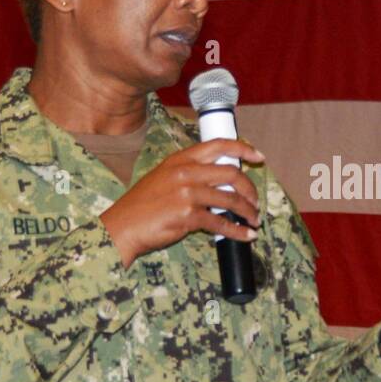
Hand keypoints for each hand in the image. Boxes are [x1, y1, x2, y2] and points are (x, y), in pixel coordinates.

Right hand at [100, 139, 265, 267]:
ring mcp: (187, 193)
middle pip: (231, 173)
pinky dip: (238, 231)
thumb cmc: (142, 206)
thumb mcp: (163, 178)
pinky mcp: (188, 215)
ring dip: (248, 212)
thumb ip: (189, 174)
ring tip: (254, 220)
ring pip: (231, 199)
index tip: (258, 157)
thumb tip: (220, 181)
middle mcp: (185, 172)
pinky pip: (222, 223)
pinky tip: (246, 236)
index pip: (218, 145)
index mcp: (180, 159)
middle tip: (255, 202)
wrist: (122, 227)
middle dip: (250, 189)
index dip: (243, 149)